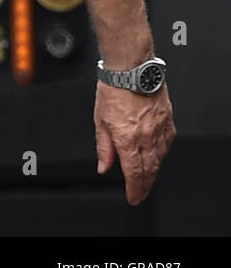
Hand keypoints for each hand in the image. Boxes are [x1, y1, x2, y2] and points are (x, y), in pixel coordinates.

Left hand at [94, 80, 175, 203]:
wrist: (131, 70)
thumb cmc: (113, 90)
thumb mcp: (100, 120)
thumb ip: (103, 147)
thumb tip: (104, 166)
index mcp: (128, 138)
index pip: (133, 172)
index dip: (134, 189)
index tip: (133, 197)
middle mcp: (146, 136)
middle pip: (149, 169)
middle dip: (144, 185)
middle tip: (140, 194)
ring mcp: (159, 129)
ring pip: (160, 158)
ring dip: (153, 172)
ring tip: (147, 179)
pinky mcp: (168, 121)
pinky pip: (167, 144)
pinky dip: (162, 154)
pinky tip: (158, 158)